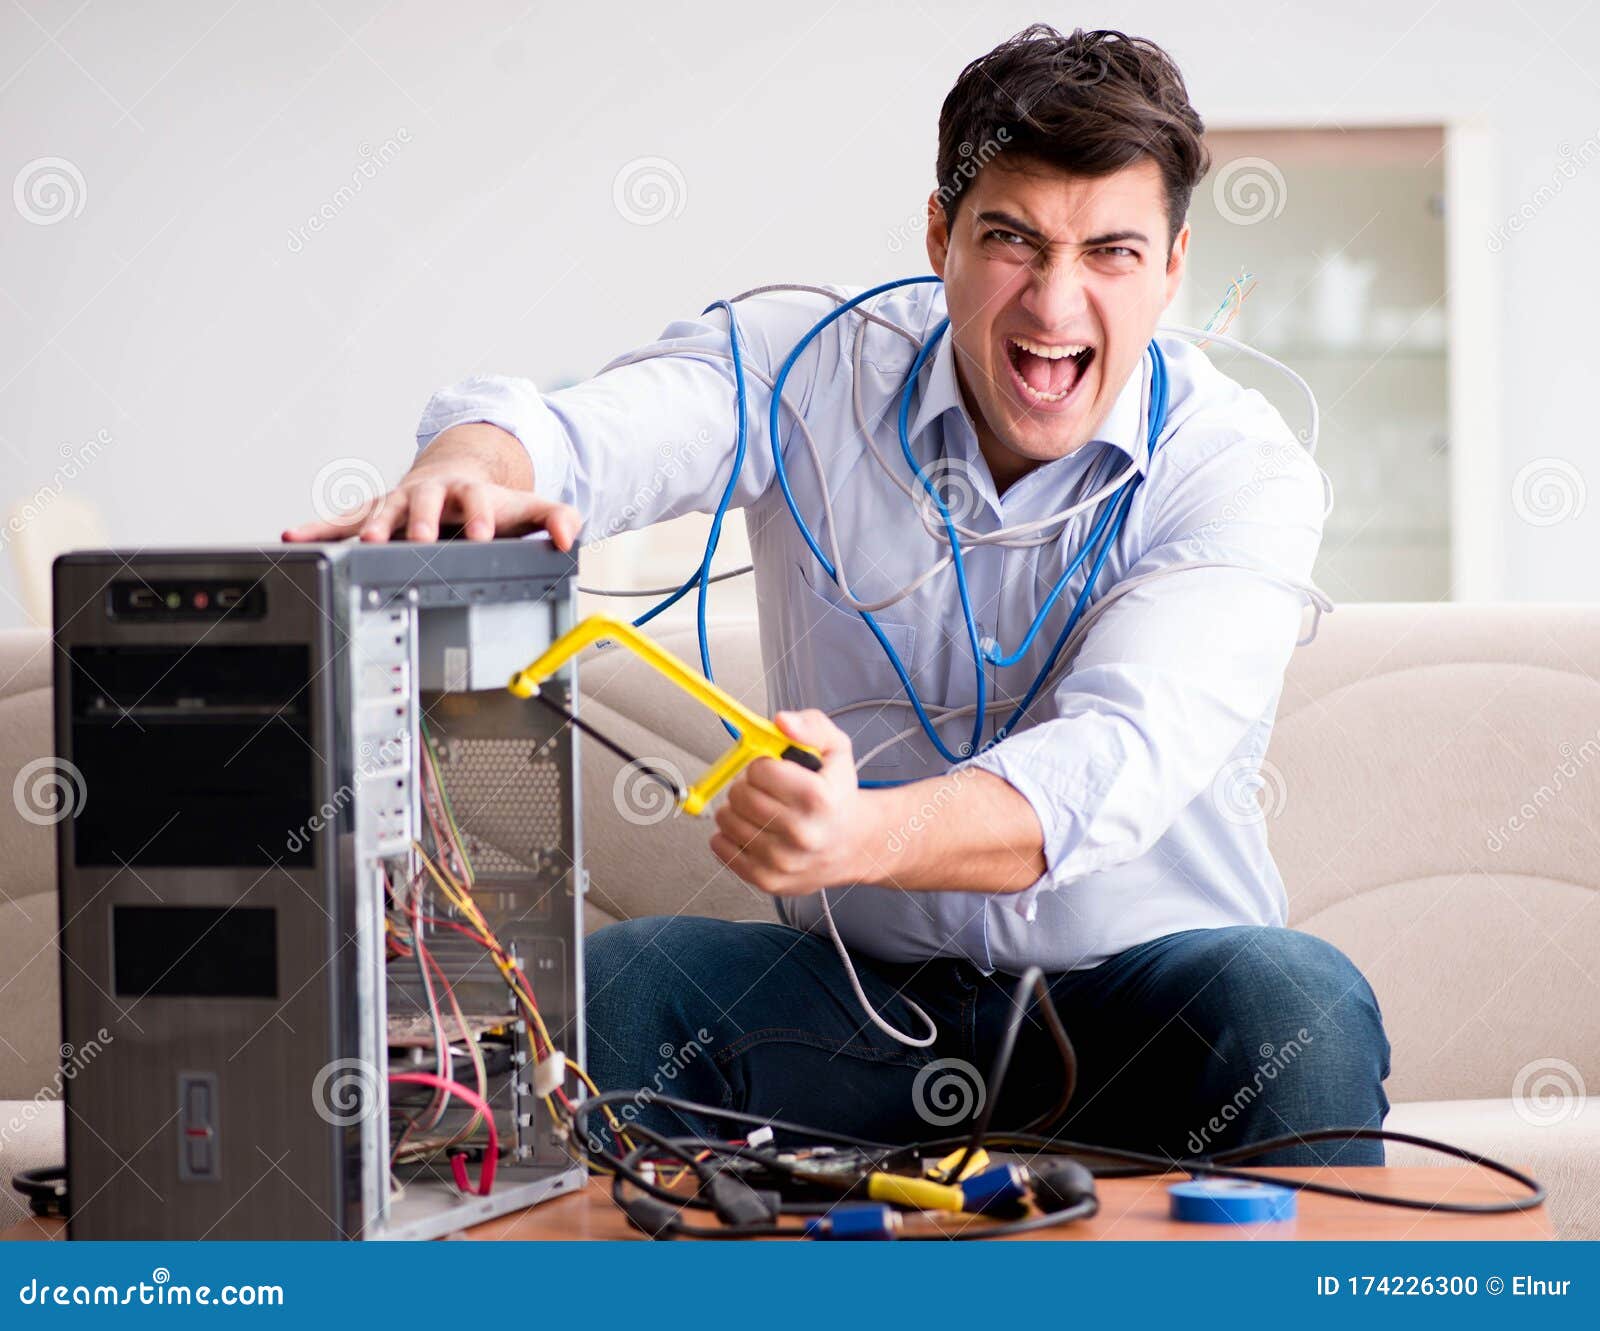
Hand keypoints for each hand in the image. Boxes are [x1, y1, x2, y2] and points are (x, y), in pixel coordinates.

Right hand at [281, 422, 581, 546]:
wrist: (453, 477)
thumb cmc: (489, 502)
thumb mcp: (525, 509)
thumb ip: (554, 518)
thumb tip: (570, 534)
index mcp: (467, 493)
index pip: (476, 502)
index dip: (479, 516)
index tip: (481, 534)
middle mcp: (429, 494)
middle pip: (423, 503)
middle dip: (420, 520)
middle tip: (419, 538)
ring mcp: (398, 503)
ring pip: (380, 511)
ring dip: (369, 525)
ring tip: (362, 540)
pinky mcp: (373, 513)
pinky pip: (341, 522)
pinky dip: (318, 528)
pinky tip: (293, 536)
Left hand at [710, 709, 874, 896]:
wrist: (854, 845)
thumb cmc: (838, 795)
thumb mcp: (836, 749)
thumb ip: (811, 726)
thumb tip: (782, 722)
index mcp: (818, 798)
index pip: (759, 770)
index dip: (762, 764)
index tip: (774, 771)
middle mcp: (801, 833)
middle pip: (739, 795)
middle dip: (746, 785)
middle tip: (764, 789)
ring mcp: (782, 861)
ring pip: (725, 819)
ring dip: (736, 809)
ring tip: (760, 809)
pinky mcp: (767, 880)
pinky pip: (720, 847)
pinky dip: (729, 834)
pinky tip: (752, 829)